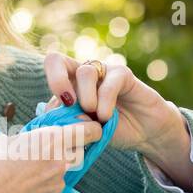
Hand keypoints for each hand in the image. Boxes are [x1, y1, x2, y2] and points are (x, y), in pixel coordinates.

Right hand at [0, 120, 103, 192]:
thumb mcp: (7, 139)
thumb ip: (29, 137)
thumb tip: (34, 139)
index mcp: (52, 140)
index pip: (90, 131)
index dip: (90, 128)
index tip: (86, 128)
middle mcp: (60, 162)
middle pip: (77, 152)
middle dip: (66, 150)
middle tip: (43, 150)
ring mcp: (56, 185)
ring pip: (62, 172)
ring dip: (50, 170)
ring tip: (24, 171)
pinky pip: (51, 190)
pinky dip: (41, 187)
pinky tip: (22, 186)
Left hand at [42, 53, 192, 186]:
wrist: (144, 133)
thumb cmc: (110, 131)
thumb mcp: (84, 130)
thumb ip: (67, 123)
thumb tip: (48, 116)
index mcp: (69, 84)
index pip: (50, 68)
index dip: (50, 83)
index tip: (58, 108)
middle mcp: (82, 73)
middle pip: (56, 60)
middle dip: (56, 81)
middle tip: (68, 104)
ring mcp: (103, 71)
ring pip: (84, 72)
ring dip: (86, 98)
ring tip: (94, 116)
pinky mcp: (123, 74)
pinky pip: (108, 83)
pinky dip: (104, 103)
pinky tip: (107, 118)